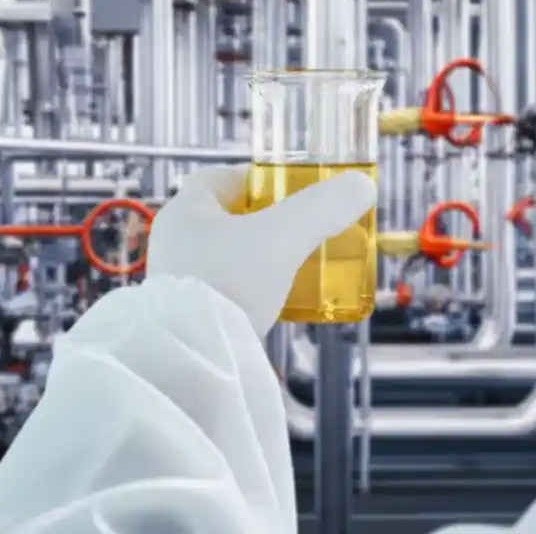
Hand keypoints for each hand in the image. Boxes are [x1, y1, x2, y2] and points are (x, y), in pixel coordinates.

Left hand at [147, 164, 376, 336]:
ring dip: (261, 260)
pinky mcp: (187, 316)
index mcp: (185, 210)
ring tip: (298, 267)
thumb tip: (361, 185)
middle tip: (302, 231)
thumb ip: (322, 209)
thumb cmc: (228, 282)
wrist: (194, 357)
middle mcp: (174, 242)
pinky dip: (252, 293)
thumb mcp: (282, 237)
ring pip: (227, 258)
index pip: (221, 179)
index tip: (291, 191)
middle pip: (227, 219)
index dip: (258, 179)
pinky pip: (225, 292)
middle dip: (266, 223)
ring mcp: (176, 282)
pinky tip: (280, 304)